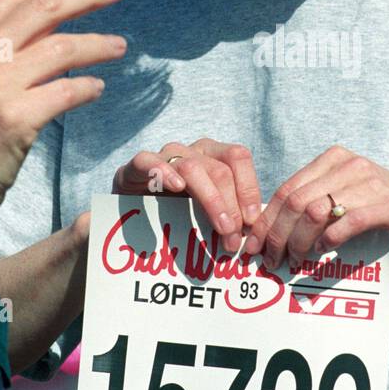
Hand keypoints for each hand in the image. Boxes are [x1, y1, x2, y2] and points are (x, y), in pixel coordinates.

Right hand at [113, 139, 262, 254]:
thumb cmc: (179, 213)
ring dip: (211, 200)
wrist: (135, 212)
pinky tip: (175, 187)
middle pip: (219, 168)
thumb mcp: (208, 212)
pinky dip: (162, 172)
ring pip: (191, 167)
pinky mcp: (134, 167)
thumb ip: (229, 216)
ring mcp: (163, 156)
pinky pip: (146, 161)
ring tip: (220, 227)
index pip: (237, 157)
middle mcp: (191, 151)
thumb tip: (254, 236)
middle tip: (233, 238)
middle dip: (231, 205)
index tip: (252, 220)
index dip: (248, 187)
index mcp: (213, 155)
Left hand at [240, 145, 388, 271]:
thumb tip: (269, 235)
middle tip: (272, 262)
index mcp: (335, 160)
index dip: (266, 222)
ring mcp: (373, 182)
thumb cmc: (384, 218)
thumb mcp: (345, 204)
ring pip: (317, 210)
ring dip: (299, 241)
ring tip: (295, 262)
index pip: (287, 189)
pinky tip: (325, 250)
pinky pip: (350, 220)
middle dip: (277, 235)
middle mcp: (351, 165)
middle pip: (297, 201)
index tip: (254, 248)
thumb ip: (314, 208)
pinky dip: (331, 238)